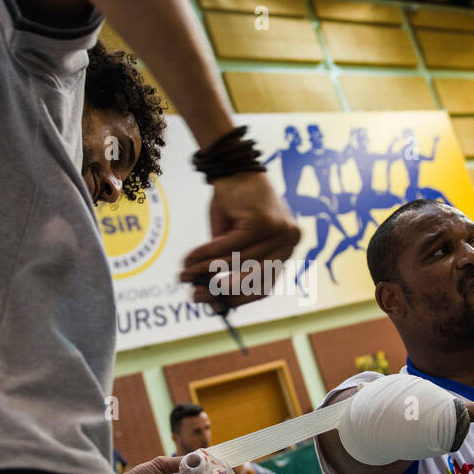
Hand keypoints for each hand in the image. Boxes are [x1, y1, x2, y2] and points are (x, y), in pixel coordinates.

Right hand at [180, 172, 300, 308]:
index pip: (266, 283)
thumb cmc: (234, 204)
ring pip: (236, 261)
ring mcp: (279, 231)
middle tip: (195, 295)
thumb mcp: (233, 239)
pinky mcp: (261, 222)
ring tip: (184, 275)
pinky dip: (205, 254)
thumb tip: (213, 301)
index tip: (217, 306)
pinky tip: (188, 259)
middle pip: (252, 276)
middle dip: (220, 288)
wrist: (234, 167)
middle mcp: (290, 241)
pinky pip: (228, 246)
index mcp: (288, 247)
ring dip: (205, 270)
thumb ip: (228, 266)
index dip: (240, 297)